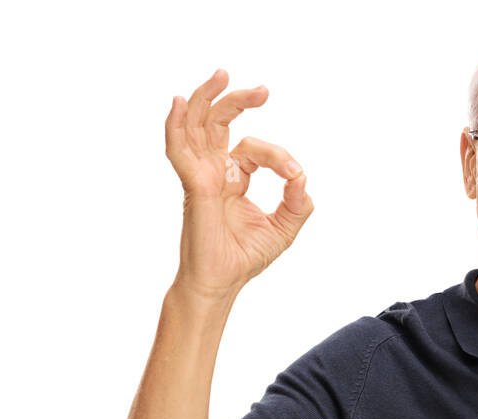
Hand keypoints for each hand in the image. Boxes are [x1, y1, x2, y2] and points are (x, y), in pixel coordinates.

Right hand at [164, 68, 314, 298]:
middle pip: (218, 122)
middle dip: (238, 101)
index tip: (295, 176)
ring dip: (206, 98)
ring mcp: (200, 176)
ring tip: (222, 75)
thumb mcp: (284, 227)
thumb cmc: (244, 258)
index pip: (254, 149)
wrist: (222, 283)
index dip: (279, 157)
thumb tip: (302, 177)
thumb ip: (297, 202)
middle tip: (264, 91)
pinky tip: (177, 103)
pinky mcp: (194, 187)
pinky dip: (175, 125)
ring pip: (197, 126)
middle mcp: (213, 171)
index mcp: (233, 177)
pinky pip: (179, 151)